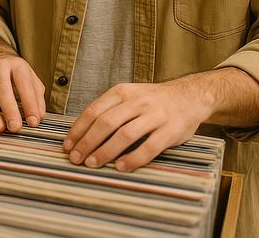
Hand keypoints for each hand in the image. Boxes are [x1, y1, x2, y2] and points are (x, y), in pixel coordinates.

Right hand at [0, 53, 45, 132]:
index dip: (29, 104)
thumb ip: (37, 100)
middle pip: (2, 87)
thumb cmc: (17, 76)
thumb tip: (37, 118)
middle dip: (9, 109)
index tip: (33, 122)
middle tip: (15, 127)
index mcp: (16, 65)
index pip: (24, 84)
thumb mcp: (32, 82)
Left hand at [64, 80, 210, 171]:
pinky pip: (149, 147)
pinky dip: (133, 158)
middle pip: (105, 123)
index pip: (93, 111)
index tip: (67, 145)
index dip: (78, 130)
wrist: (190, 96)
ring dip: (105, 151)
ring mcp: (155, 116)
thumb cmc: (153, 100)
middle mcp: (137, 102)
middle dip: (87, 142)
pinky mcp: (170, 131)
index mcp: (122, 92)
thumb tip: (81, 133)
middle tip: (75, 158)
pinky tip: (120, 167)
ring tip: (92, 164)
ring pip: (125, 135)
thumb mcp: (129, 95)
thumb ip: (109, 109)